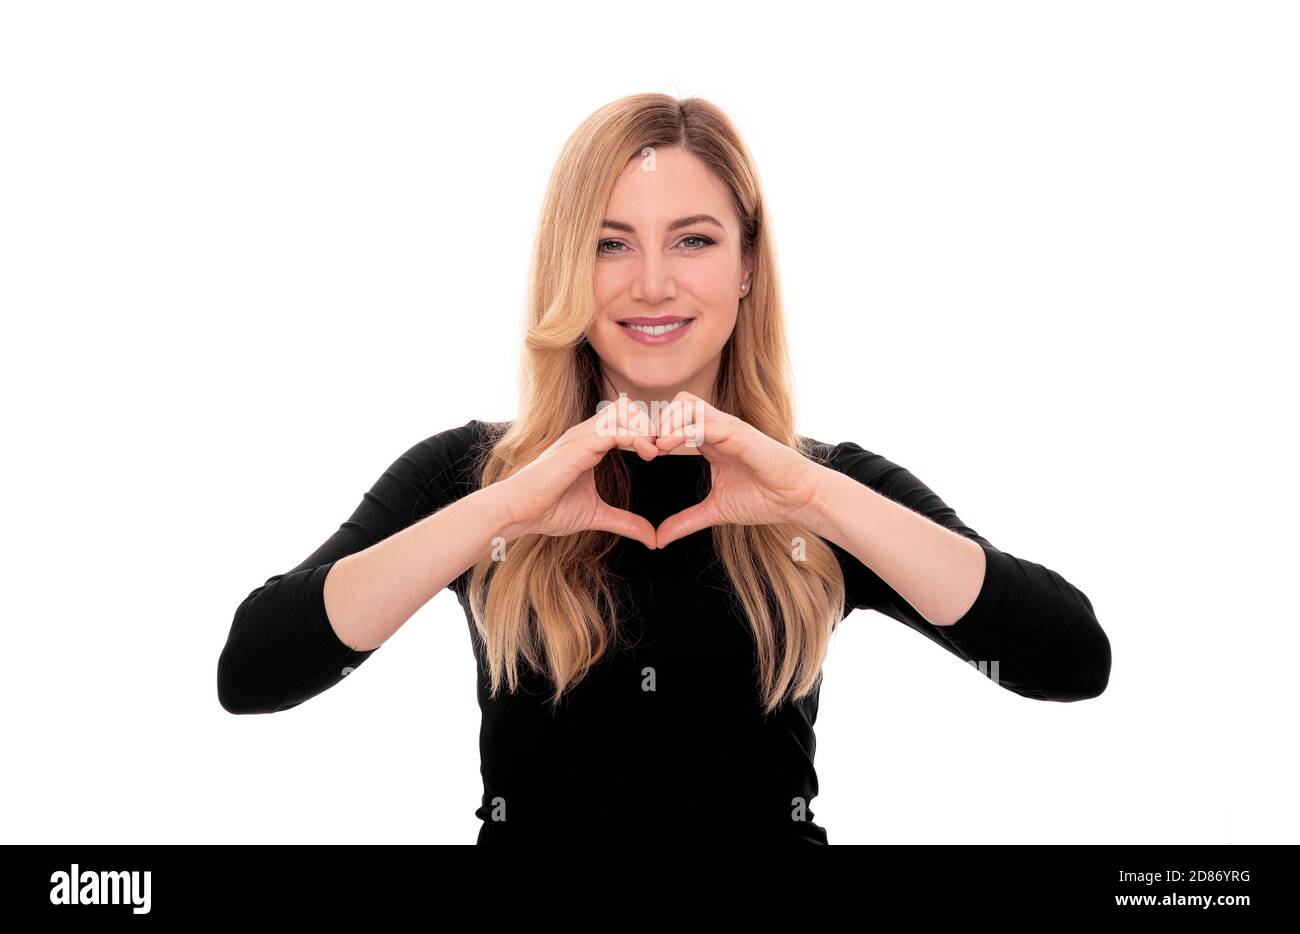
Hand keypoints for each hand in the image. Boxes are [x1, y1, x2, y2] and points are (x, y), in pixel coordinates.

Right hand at [496, 396, 660, 549]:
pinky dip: (636, 436)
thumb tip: (652, 538)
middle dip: (650, 424)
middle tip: (665, 449)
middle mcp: (586, 434)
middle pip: (628, 408)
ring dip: (645, 428)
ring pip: (623, 411)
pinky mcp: (579, 445)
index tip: (664, 452)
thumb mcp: (596, 515)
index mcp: (589, 444)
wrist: (517, 512)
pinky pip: (615, 428)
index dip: (647, 432)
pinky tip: (648, 454)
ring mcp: (581, 436)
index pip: (625, 421)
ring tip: (656, 452)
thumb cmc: (547, 510)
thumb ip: (625, 522)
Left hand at [651, 392, 826, 548]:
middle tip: (643, 447)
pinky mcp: (738, 433)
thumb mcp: (715, 511)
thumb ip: (685, 521)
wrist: (796, 499)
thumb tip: (658, 539)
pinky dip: (682, 430)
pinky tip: (668, 447)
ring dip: (667, 422)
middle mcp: (718, 428)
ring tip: (656, 448)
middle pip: (678, 402)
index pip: (676, 419)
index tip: (639, 452)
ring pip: (687, 404)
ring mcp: (728, 427)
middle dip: (656, 420)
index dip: (655, 430)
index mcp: (710, 441)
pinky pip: (703, 421)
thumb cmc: (764, 499)